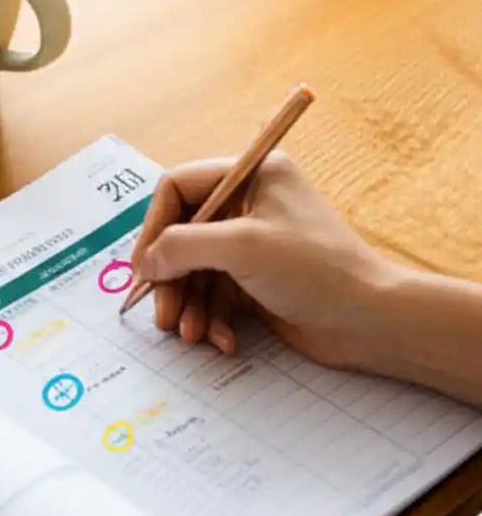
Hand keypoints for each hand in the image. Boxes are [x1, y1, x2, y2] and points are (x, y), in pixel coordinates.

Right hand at [131, 153, 394, 369]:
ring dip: (188, 305)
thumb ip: (182, 246)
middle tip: (163, 313)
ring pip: (194, 270)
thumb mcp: (241, 248)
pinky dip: (212, 318)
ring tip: (190, 335)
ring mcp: (252, 244)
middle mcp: (249, 204)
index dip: (154, 226)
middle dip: (170, 278)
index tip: (144, 267)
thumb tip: (146, 262)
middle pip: (181, 235)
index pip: (178, 187)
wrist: (371, 321)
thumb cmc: (316, 270)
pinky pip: (215, 295)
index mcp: (250, 175)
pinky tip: (221, 340)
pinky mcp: (256, 280)